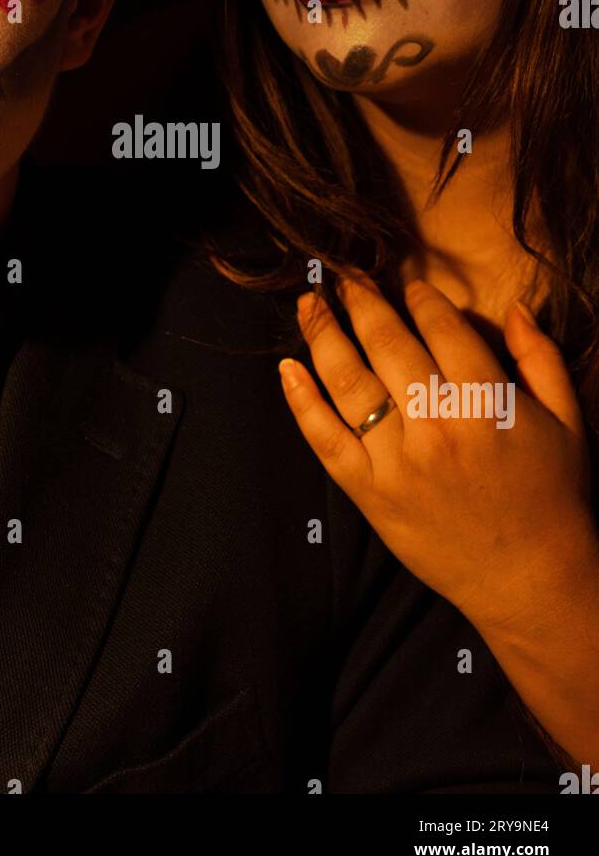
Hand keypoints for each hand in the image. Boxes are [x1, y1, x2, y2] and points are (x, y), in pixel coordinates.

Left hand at [279, 275, 598, 633]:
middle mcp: (437, 425)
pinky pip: (324, 438)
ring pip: (348, 381)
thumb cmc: (551, 497)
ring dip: (323, 333)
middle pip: (386, 342)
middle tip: (343, 275)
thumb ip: (541, 358)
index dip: (418, 296)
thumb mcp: (567, 420)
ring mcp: (397, 460)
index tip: (404, 281)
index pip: (440, 326)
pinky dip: (302, 401)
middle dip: (361, 299)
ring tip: (308, 302)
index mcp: (486, 402)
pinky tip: (288, 368)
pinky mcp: (370, 493)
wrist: (530, 580)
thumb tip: (513, 308)